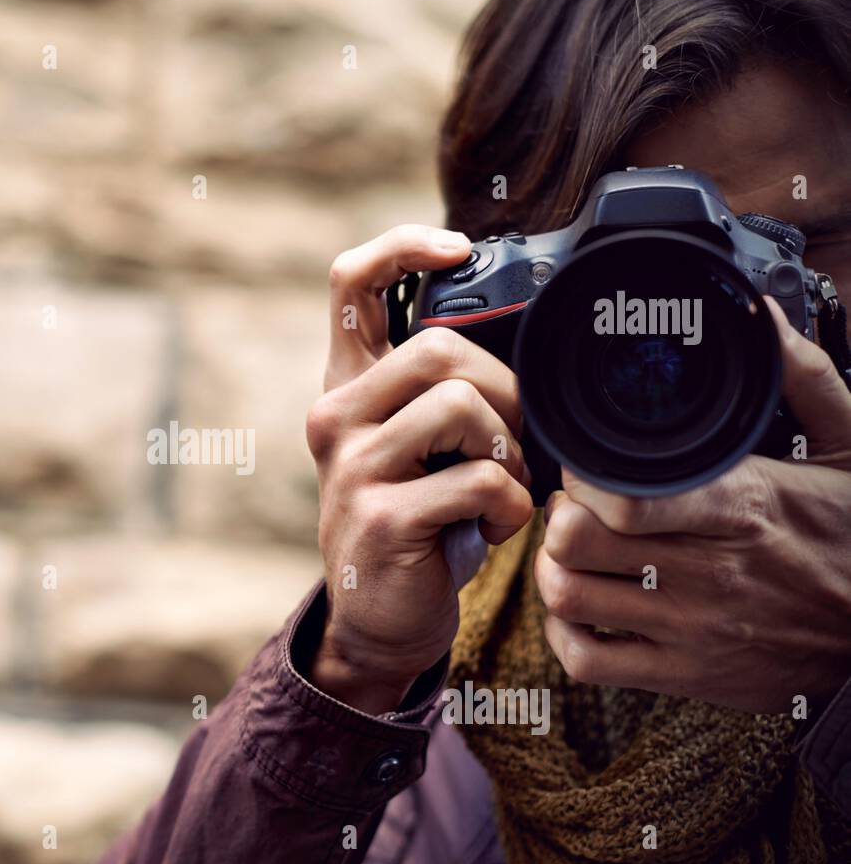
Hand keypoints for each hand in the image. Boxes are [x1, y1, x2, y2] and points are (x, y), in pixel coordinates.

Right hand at [308, 225, 534, 713]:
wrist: (381, 617)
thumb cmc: (420, 520)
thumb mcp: (420, 445)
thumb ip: (444, 390)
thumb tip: (529, 338)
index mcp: (347, 386)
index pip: (351, 283)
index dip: (404, 246)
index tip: (460, 251)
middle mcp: (335, 416)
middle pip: (441, 348)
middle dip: (505, 393)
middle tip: (512, 444)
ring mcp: (351, 466)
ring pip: (461, 406)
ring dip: (508, 452)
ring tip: (499, 490)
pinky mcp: (380, 517)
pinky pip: (478, 479)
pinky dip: (509, 506)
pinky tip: (492, 528)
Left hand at [536, 297, 850, 713]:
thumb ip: (802, 376)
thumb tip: (759, 312)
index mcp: (742, 506)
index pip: (624, 496)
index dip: (584, 477)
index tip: (591, 467)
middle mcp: (707, 571)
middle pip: (575, 541)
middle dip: (559, 515)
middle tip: (578, 508)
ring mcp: (692, 628)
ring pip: (567, 597)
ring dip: (553, 571)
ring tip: (574, 554)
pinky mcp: (685, 675)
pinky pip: (587, 661)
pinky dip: (565, 635)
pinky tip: (584, 611)